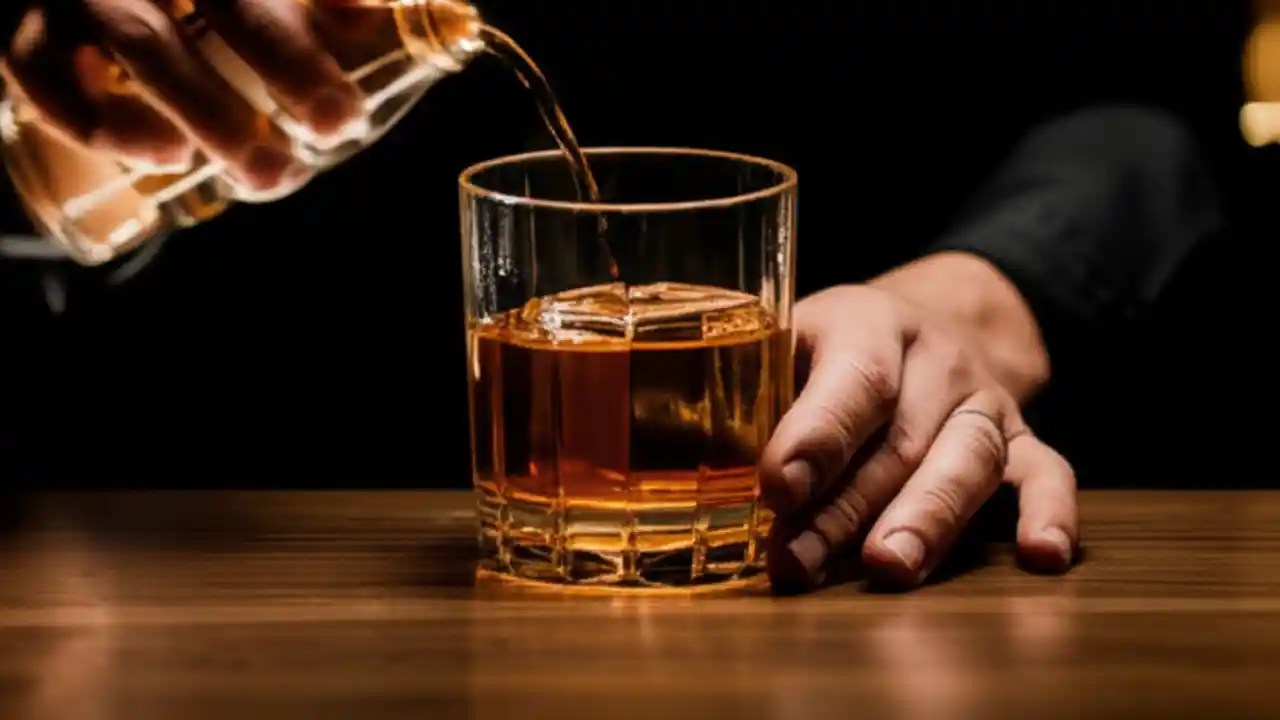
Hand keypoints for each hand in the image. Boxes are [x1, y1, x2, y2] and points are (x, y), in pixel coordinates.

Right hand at [1, 1, 366, 191]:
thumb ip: (312, 1)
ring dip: (210, 113)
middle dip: (287, 63)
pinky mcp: (23, 35)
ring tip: (264, 169)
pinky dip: (106, 123)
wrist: (73, 12)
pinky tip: (167, 156)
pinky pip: (47, 76)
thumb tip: (375, 19)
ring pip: (142, 39)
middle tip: (335, 125)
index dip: (310, 37)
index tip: (350, 107)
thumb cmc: (185, 3)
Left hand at [761, 252, 1077, 590]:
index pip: (850, 380)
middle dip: (844, 509)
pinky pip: (1050, 474)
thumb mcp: (784, 342)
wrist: (928, 323)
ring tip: (890, 569)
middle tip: (798, 562)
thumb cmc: (831, 349)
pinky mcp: (1024, 440)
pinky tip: (1041, 557)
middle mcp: (937, 359)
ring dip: (926, 520)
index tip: (775, 487)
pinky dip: (1051, 514)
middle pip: (899, 439)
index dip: (814, 435)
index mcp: (868, 323)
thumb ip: (743, 389)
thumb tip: (670, 453)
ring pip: (967, 460)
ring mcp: (986, 400)